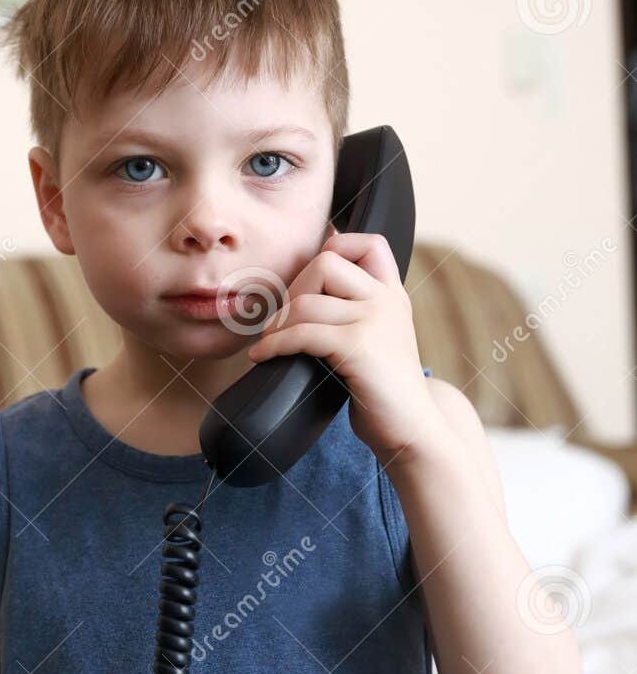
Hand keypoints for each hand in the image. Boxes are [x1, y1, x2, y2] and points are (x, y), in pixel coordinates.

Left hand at [245, 230, 441, 464]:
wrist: (411, 431)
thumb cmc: (384, 392)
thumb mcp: (377, 340)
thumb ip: (355, 311)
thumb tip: (307, 290)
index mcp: (392, 295)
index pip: (369, 242)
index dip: (335, 247)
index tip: (310, 279)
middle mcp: (386, 301)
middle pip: (325, 263)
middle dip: (293, 290)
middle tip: (283, 322)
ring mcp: (375, 321)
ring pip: (306, 302)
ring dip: (277, 324)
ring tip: (269, 342)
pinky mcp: (359, 347)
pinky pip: (302, 333)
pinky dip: (274, 344)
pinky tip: (263, 356)